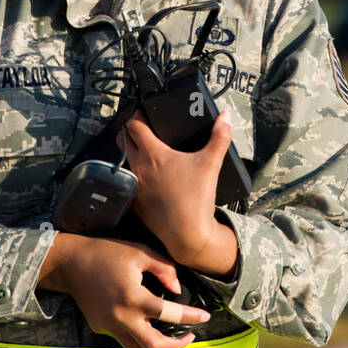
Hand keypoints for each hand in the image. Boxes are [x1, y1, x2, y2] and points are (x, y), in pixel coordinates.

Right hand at [50, 233, 210, 347]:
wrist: (70, 263)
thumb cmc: (107, 252)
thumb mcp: (140, 252)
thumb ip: (164, 269)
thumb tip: (176, 289)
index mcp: (133, 298)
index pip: (169, 314)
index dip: (191, 316)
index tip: (205, 317)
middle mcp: (121, 317)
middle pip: (154, 346)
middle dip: (176, 346)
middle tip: (190, 337)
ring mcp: (108, 326)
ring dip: (157, 347)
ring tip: (171, 336)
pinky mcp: (100, 327)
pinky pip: (123, 339)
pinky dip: (138, 336)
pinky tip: (147, 324)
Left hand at [120, 108, 233, 265]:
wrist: (187, 234)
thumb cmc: (197, 199)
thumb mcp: (211, 164)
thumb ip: (219, 137)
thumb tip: (224, 117)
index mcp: (153, 155)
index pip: (133, 125)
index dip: (138, 115)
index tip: (147, 113)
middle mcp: (138, 168)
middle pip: (122, 139)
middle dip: (130, 130)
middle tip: (146, 129)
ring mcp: (133, 185)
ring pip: (123, 159)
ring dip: (131, 151)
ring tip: (148, 150)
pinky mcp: (134, 200)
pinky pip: (127, 179)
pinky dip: (134, 173)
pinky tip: (149, 175)